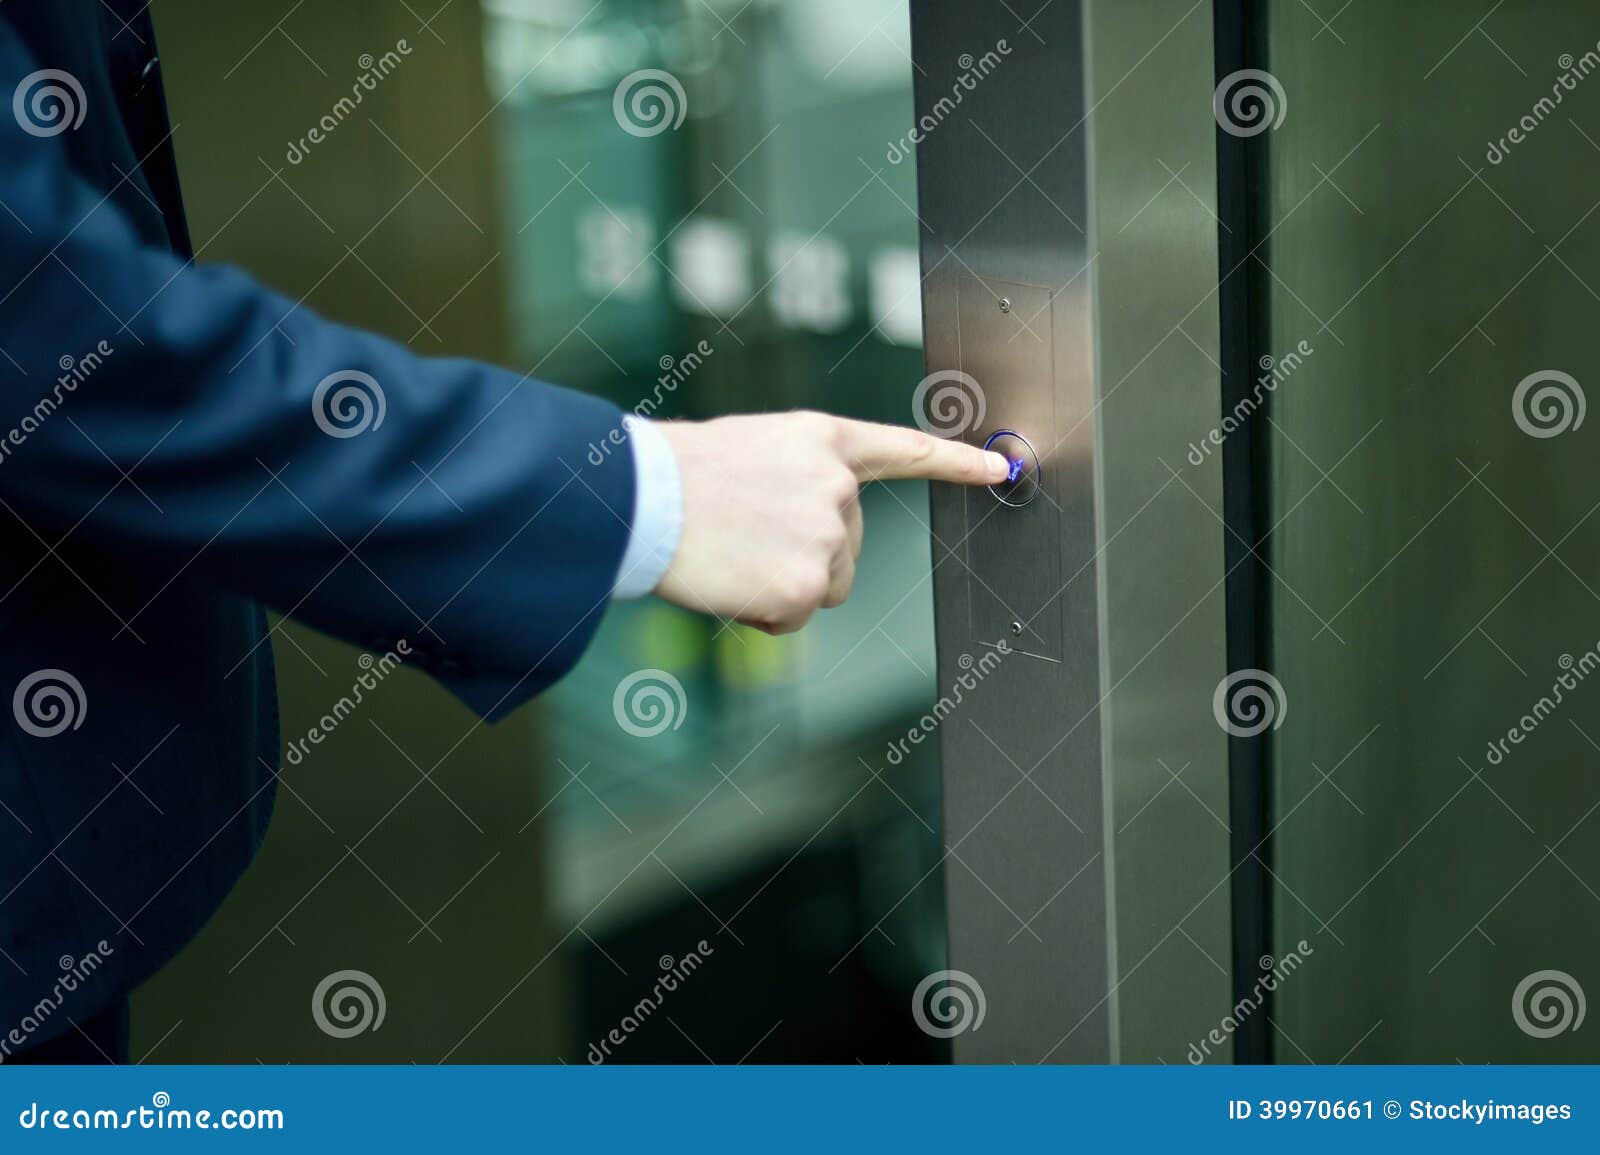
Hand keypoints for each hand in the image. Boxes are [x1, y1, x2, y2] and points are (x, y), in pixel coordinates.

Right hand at [654, 411, 1009, 633]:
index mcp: (824, 440)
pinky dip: (762, 611)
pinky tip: (729, 580)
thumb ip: (799, 477)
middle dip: (803, 555)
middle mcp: (839, 486)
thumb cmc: (677, 474)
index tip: (999, 469)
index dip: (955, 462)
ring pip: (824, 586)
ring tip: (732, 554)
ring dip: (784, 584)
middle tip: (743, 535)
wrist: (642, 497)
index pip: (904, 450)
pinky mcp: (809, 585)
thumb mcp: (753, 449)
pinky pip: (793, 616)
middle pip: (847, 548)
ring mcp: (829, 536)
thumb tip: (812, 535)